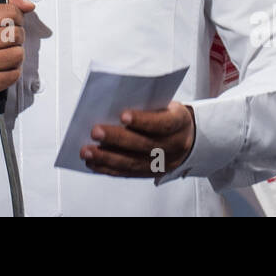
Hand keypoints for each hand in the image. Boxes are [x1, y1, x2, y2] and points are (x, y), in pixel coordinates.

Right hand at [0, 0, 35, 100]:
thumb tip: (28, 5)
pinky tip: (2, 67)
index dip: (17, 18)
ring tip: (6, 54)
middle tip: (8, 40)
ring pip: (17, 55)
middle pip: (15, 34)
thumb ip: (8, 5)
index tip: (12, 22)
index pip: (10, 13)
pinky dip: (13, 71)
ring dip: (16, 55)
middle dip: (17, 37)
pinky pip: (13, 74)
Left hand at [81, 102, 195, 177]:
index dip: (143, 120)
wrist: (189, 137)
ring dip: (106, 158)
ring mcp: (161, 163)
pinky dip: (108, 169)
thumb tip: (114, 101)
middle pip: (143, 145)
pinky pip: (127, 173)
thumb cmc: (170, 115)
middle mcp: (172, 147)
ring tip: (87, 152)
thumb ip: (147, 105)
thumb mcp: (167, 104)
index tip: (123, 115)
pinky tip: (93, 163)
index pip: (162, 124)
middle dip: (116, 139)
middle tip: (95, 131)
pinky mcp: (149, 173)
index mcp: (179, 123)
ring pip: (132, 163)